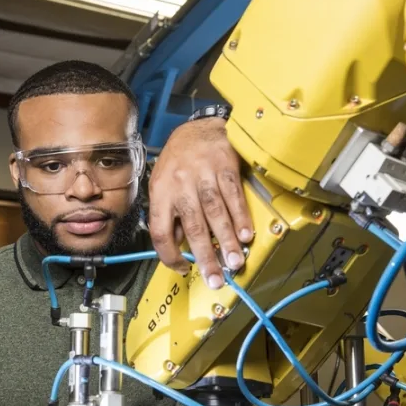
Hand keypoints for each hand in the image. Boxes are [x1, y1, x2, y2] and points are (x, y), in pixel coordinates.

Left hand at [148, 117, 252, 288]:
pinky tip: (246, 234)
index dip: (169, 255)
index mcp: (160, 192)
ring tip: (234, 262)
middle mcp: (180, 185)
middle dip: (206, 256)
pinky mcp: (225, 168)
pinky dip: (240, 217)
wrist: (198, 127)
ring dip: (226, 241)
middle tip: (216, 279)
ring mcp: (203, 176)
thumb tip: (180, 244)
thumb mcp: (163, 184)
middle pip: (193, 226)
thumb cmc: (179, 160)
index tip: (183, 268)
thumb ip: (170, 214)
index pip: (160, 231)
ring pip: (216, 214)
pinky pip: (233, 197)